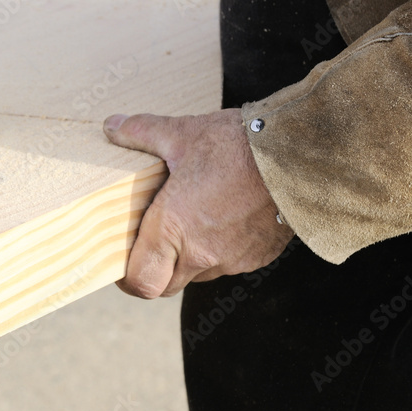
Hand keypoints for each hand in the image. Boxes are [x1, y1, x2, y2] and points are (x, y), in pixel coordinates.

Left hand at [103, 109, 293, 297]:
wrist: (300, 157)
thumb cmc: (238, 146)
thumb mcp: (181, 133)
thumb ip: (140, 133)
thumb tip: (111, 125)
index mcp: (172, 229)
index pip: (140, 281)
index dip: (126, 278)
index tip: (121, 262)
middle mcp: (200, 253)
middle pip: (165, 286)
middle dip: (154, 271)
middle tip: (148, 244)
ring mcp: (231, 259)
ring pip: (196, 274)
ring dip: (187, 258)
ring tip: (188, 221)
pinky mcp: (256, 257)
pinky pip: (227, 264)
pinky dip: (218, 250)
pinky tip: (221, 218)